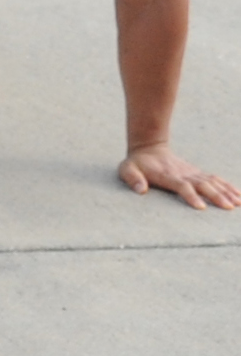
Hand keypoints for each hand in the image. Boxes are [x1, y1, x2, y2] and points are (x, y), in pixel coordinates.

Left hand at [120, 144, 240, 209]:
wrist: (149, 148)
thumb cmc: (136, 163)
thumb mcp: (127, 169)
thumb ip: (132, 178)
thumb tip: (141, 190)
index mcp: (168, 176)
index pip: (182, 186)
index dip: (191, 196)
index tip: (201, 207)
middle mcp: (184, 175)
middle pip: (203, 185)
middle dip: (217, 196)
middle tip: (229, 207)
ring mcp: (193, 173)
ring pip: (213, 182)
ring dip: (226, 192)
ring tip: (239, 203)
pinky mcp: (198, 174)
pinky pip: (216, 180)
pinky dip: (228, 186)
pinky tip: (239, 195)